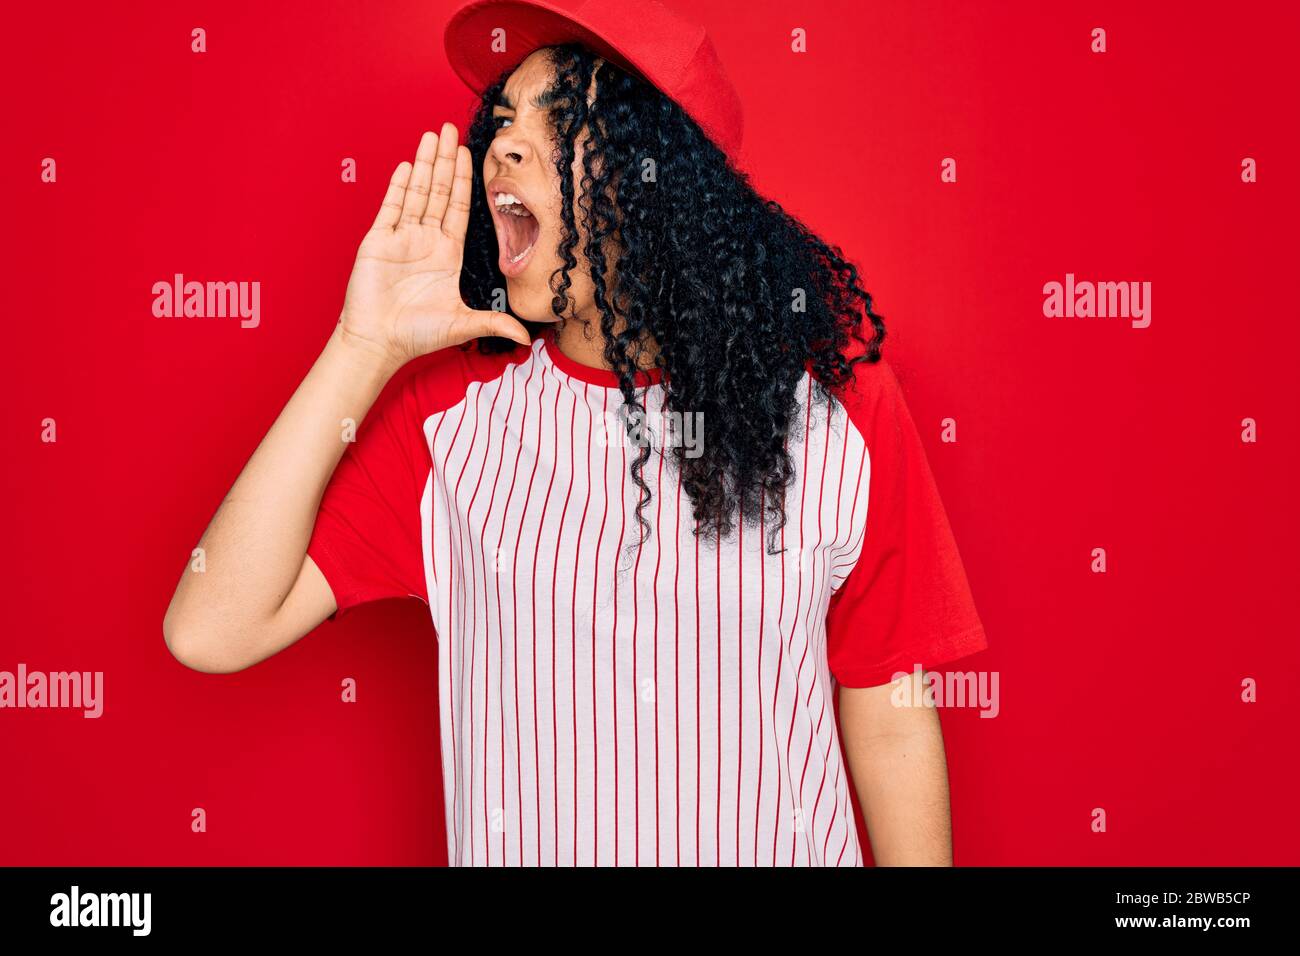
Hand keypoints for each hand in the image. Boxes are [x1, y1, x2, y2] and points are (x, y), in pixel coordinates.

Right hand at [337, 123, 528, 371]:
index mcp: (446, 254)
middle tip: (451, 129)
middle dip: (445, 160)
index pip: (458, 207)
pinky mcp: (378, 241)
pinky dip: (399, 186)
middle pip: (438, 191)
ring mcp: (401, 238)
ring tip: (432, 135)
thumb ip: (494, 322)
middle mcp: (425, 240)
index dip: (464, 180)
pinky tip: (408, 164)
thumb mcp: (463, 324)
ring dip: (424, 164)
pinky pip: (391, 207)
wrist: (378, 342)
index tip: (470, 154)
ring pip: (416, 192)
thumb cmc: (417, 334)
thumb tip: (527, 338)